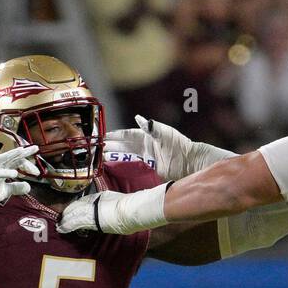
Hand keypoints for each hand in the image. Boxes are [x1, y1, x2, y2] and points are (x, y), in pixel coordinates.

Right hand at [0, 145, 39, 212]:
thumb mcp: (5, 191)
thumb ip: (16, 188)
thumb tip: (29, 186)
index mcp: (3, 170)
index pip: (16, 163)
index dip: (27, 165)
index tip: (38, 171)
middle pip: (11, 157)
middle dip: (23, 152)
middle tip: (36, 148)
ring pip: (1, 159)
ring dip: (12, 154)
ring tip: (22, 151)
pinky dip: (5, 173)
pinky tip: (15, 173)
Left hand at [58, 185, 167, 235]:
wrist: (128, 211)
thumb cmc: (124, 206)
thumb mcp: (112, 200)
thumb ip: (104, 202)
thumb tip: (104, 206)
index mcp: (96, 197)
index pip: (80, 202)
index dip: (73, 208)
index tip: (68, 212)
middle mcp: (91, 202)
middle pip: (74, 208)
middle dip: (67, 214)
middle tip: (60, 220)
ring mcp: (90, 211)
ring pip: (73, 215)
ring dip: (65, 221)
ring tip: (59, 226)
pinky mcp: (89, 220)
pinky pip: (75, 223)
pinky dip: (67, 226)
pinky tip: (62, 229)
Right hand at [105, 115, 229, 180]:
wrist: (189, 162)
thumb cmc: (179, 144)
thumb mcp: (164, 133)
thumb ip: (152, 127)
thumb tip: (139, 119)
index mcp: (147, 136)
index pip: (128, 134)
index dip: (116, 135)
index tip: (104, 136)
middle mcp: (145, 147)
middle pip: (125, 145)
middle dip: (112, 146)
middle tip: (98, 148)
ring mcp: (147, 158)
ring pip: (127, 156)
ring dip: (115, 156)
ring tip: (102, 157)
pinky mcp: (150, 169)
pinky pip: (134, 167)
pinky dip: (124, 167)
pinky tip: (116, 168)